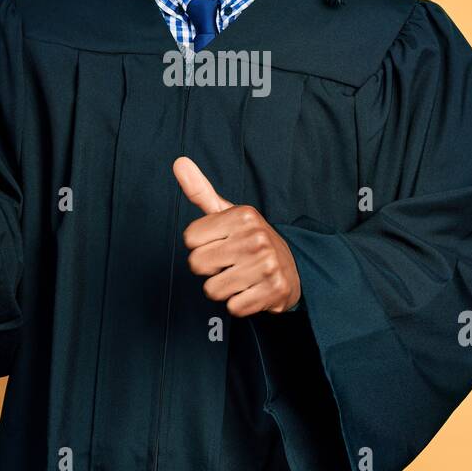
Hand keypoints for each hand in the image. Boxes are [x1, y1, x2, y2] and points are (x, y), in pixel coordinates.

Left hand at [173, 156, 301, 316]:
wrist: (292, 268)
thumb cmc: (250, 240)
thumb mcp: (227, 213)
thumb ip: (200, 190)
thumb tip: (178, 162)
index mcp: (242, 215)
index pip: (189, 239)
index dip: (200, 245)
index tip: (220, 242)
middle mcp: (256, 237)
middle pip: (197, 265)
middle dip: (209, 268)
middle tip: (230, 262)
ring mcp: (267, 264)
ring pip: (213, 290)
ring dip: (223, 288)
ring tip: (241, 276)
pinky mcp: (274, 291)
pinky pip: (233, 308)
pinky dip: (239, 303)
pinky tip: (252, 290)